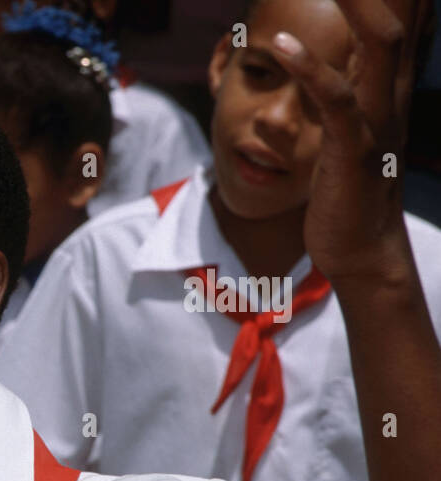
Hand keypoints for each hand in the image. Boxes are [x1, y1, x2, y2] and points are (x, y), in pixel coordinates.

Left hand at [270, 0, 428, 281]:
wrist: (359, 252)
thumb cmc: (344, 191)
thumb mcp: (342, 135)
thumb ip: (334, 98)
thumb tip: (302, 85)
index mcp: (389, 87)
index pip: (405, 14)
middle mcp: (392, 94)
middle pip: (403, 14)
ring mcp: (377, 121)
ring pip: (381, 44)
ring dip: (359, 3)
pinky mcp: (353, 151)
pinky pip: (337, 101)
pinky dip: (310, 68)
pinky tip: (280, 45)